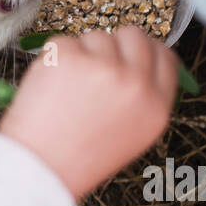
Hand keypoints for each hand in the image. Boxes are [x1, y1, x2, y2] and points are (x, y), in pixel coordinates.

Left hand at [0, 28, 177, 200]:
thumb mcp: (133, 136)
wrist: (40, 170)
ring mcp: (102, 67)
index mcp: (156, 105)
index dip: (147, 49)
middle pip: (134, 36)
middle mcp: (135, 83)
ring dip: (83, 53)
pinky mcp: (68, 57)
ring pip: (97, 37)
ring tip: (70, 90)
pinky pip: (65, 42)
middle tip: (95, 65)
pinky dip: (56, 58)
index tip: (131, 51)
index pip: (165, 56)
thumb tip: (137, 62)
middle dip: (115, 44)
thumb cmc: (80, 158)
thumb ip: (142, 98)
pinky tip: (52, 86)